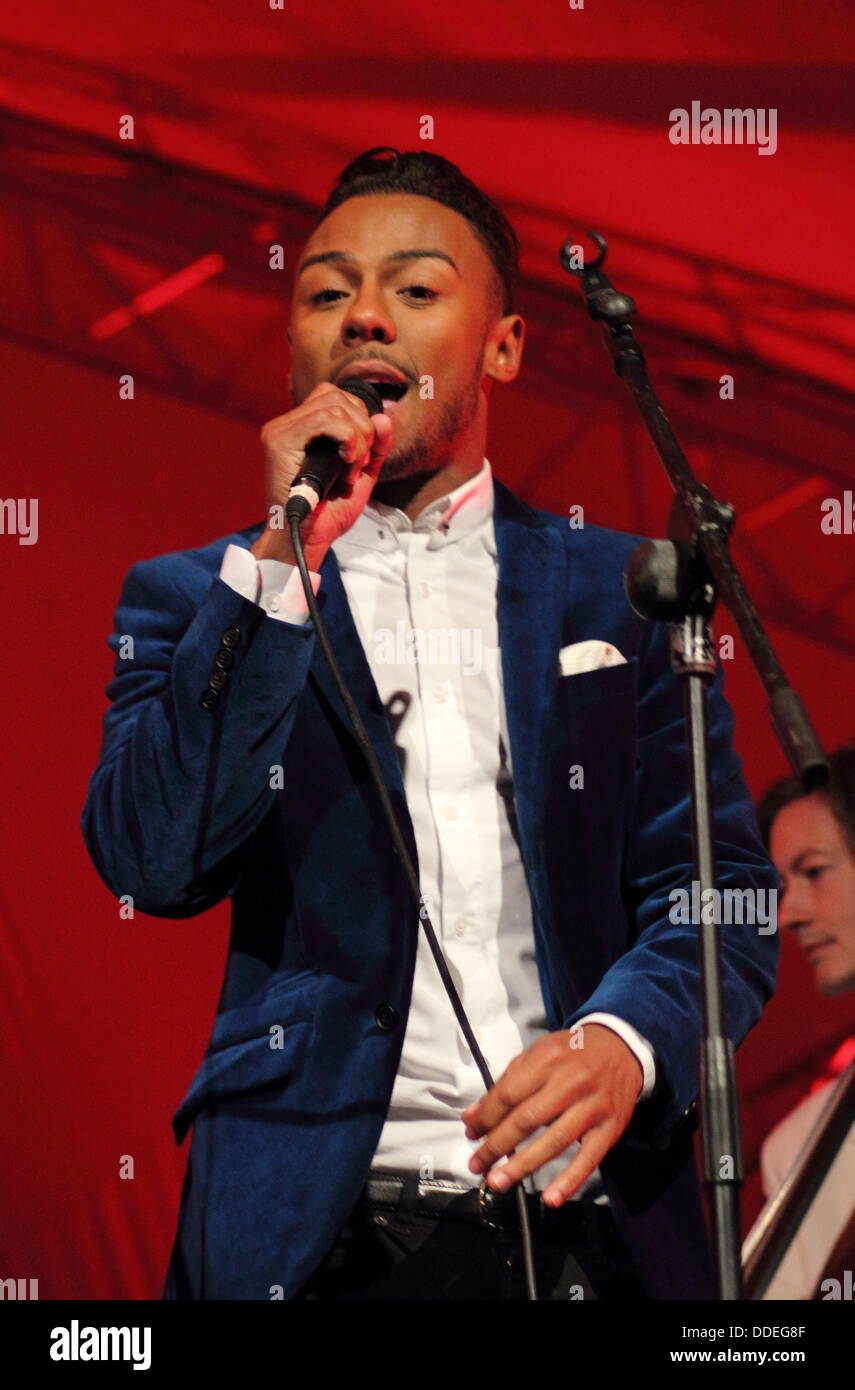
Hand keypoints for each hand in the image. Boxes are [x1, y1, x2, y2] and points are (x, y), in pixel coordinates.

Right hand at [252, 382, 393, 568]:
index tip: (362, 457)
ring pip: (333, 404)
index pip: (335, 397)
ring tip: (351, 469)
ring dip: (356, 438)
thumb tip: (383, 418)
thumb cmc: (328, 512)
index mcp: (302, 429)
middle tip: (360, 463)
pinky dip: (346, 438)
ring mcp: (281, 431)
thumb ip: (375, 448)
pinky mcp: (280, 441)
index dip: (360, 420)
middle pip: (337, 395)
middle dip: (362, 428)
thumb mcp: (361, 475)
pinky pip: (324, 419)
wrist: (307, 538)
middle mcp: (287, 425)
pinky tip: (346, 462)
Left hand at [460, 1023, 642, 1206]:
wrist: (620, 1050)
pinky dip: (570, 1180)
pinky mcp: (610, 1128)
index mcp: (548, 1059)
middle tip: (477, 1164)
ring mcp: (593, 1106)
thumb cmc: (571, 1054)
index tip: (471, 1133)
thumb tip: (473, 1117)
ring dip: (523, 1165)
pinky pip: (589, 1158)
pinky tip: (551, 1198)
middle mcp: (571, 1082)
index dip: (486, 1117)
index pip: (509, 1094)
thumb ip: (506, 1084)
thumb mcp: (537, 1054)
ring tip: (498, 1181)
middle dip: (497, 1145)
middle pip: (527, 1119)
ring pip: (554, 1141)